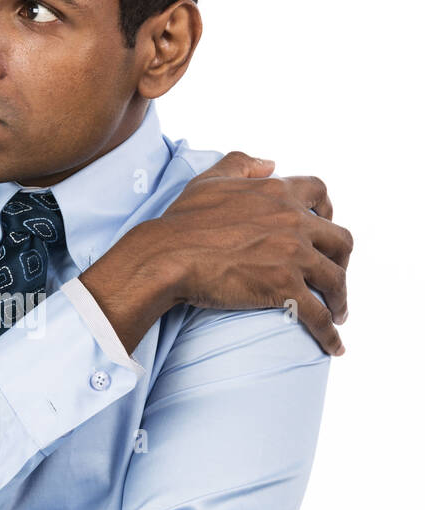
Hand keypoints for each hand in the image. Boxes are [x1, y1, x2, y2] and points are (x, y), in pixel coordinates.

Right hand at [155, 151, 352, 354]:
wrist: (168, 256)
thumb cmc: (182, 221)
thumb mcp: (211, 179)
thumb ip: (243, 164)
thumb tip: (270, 163)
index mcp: (278, 193)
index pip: (320, 194)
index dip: (327, 211)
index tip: (324, 226)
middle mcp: (294, 221)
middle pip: (340, 240)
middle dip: (342, 259)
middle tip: (332, 274)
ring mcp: (293, 256)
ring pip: (336, 279)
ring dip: (340, 298)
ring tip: (337, 313)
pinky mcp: (285, 288)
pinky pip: (319, 314)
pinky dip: (330, 333)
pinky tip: (334, 346)